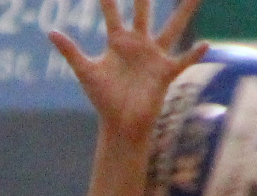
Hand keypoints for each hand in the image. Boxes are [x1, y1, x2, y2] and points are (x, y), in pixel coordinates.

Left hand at [49, 0, 207, 144]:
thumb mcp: (86, 71)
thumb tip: (50, 32)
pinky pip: (182, 61)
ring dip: (185, 11)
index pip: (111, 10)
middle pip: (143, 10)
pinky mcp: (165, 73)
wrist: (121, 124)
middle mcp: (139, 43)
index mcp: (118, 40)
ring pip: (173, 28)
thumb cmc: (104, 99)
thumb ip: (70, 51)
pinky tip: (205, 44)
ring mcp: (154, 56)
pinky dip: (193, 54)